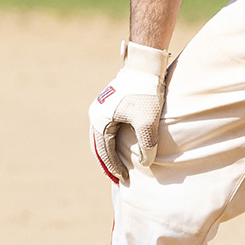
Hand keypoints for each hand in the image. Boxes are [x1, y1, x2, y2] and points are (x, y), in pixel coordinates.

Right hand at [90, 40, 171, 182]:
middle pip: (99, 146)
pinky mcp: (111, 102)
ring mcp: (101, 107)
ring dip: (109, 151)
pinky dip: (112, 140)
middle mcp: (96, 114)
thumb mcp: (148, 122)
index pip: (105, 151)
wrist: (145, 64)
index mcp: (100, 121)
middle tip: (117, 178)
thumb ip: (146, 145)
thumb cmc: (146, 92)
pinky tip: (122, 144)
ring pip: (102, 136)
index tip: (124, 179)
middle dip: (108, 163)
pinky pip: (108, 127)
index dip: (114, 167)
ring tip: (118, 165)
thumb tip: (144, 163)